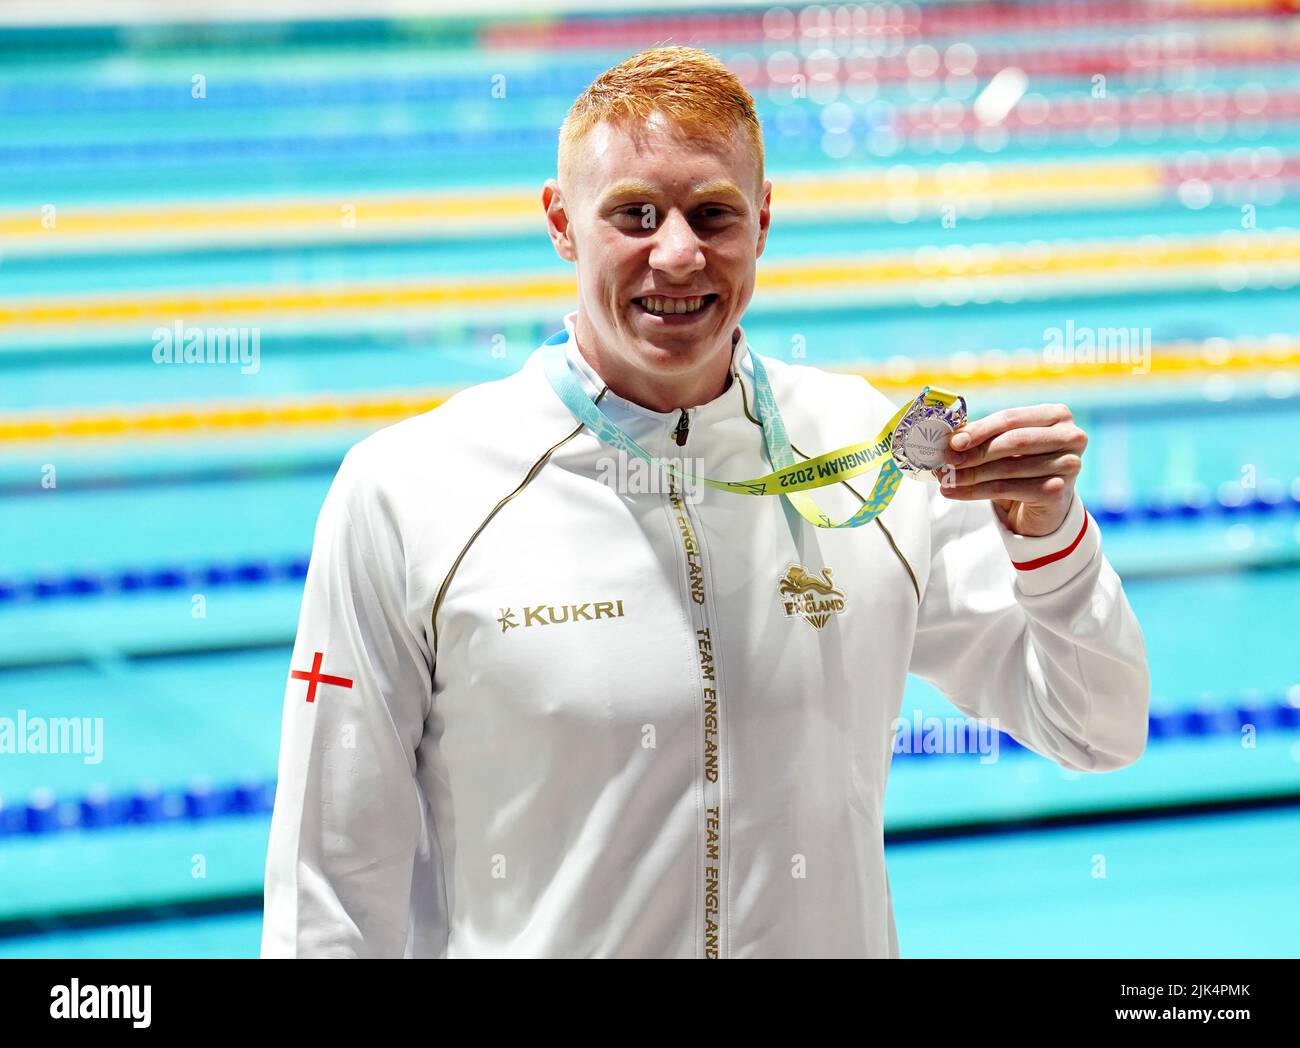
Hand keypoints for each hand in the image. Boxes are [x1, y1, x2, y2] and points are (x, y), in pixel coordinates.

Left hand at [935, 403, 1086, 536]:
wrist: (1044, 504)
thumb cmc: (1023, 465)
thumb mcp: (1006, 445)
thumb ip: (984, 437)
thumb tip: (950, 440)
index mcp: (1056, 415)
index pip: (1011, 418)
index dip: (980, 429)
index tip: (953, 441)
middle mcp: (1069, 436)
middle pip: (1013, 441)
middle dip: (975, 452)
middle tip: (946, 461)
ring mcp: (1068, 464)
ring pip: (1008, 468)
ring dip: (971, 474)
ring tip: (946, 478)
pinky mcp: (1058, 491)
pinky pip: (1008, 489)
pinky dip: (975, 491)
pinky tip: (955, 492)